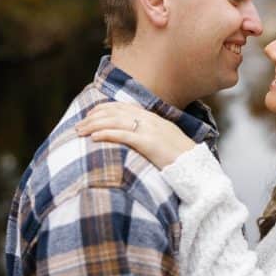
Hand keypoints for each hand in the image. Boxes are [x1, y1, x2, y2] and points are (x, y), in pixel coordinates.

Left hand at [75, 103, 194, 168]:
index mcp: (153, 118)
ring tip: (80, 131)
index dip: (104, 109)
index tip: (89, 115)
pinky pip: (124, 135)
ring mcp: (150, 130)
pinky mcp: (149, 143)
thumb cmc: (180, 160)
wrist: (197, 168)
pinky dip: (107, 133)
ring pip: (116, 120)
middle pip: (116, 111)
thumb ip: (150, 137)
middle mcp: (150, 120)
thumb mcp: (164, 142)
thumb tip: (134, 140)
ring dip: (95, 124)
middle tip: (78, 125)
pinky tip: (94, 137)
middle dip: (94, 116)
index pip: (123, 107)